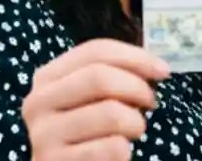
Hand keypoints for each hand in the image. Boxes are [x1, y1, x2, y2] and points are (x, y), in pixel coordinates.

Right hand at [22, 39, 169, 160]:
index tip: (163, 70)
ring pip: (110, 114)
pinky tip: (118, 153)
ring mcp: (43, 135)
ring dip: (135, 123)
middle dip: (137, 88)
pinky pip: (112, 148)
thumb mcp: (91, 99)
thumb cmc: (86, 133)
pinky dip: (125, 151)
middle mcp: (37, 102)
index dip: (135, 57)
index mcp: (47, 78)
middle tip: (150, 103)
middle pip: (99, 78)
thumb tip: (156, 66)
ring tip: (132, 131)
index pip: (94, 51)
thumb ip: (113, 76)